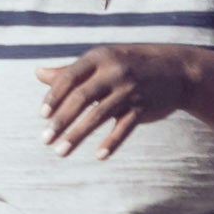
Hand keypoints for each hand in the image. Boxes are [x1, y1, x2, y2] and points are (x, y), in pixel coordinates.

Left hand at [34, 45, 213, 157]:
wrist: (176, 69)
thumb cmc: (128, 65)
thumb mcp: (100, 62)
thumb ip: (69, 71)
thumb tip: (37, 73)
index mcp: (98, 58)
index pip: (69, 77)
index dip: (54, 97)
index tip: (42, 116)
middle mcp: (113, 72)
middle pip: (81, 98)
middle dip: (61, 120)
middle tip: (45, 140)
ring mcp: (130, 90)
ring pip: (99, 115)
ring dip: (78, 135)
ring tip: (61, 151)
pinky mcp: (144, 107)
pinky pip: (125, 127)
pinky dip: (112, 142)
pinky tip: (99, 156)